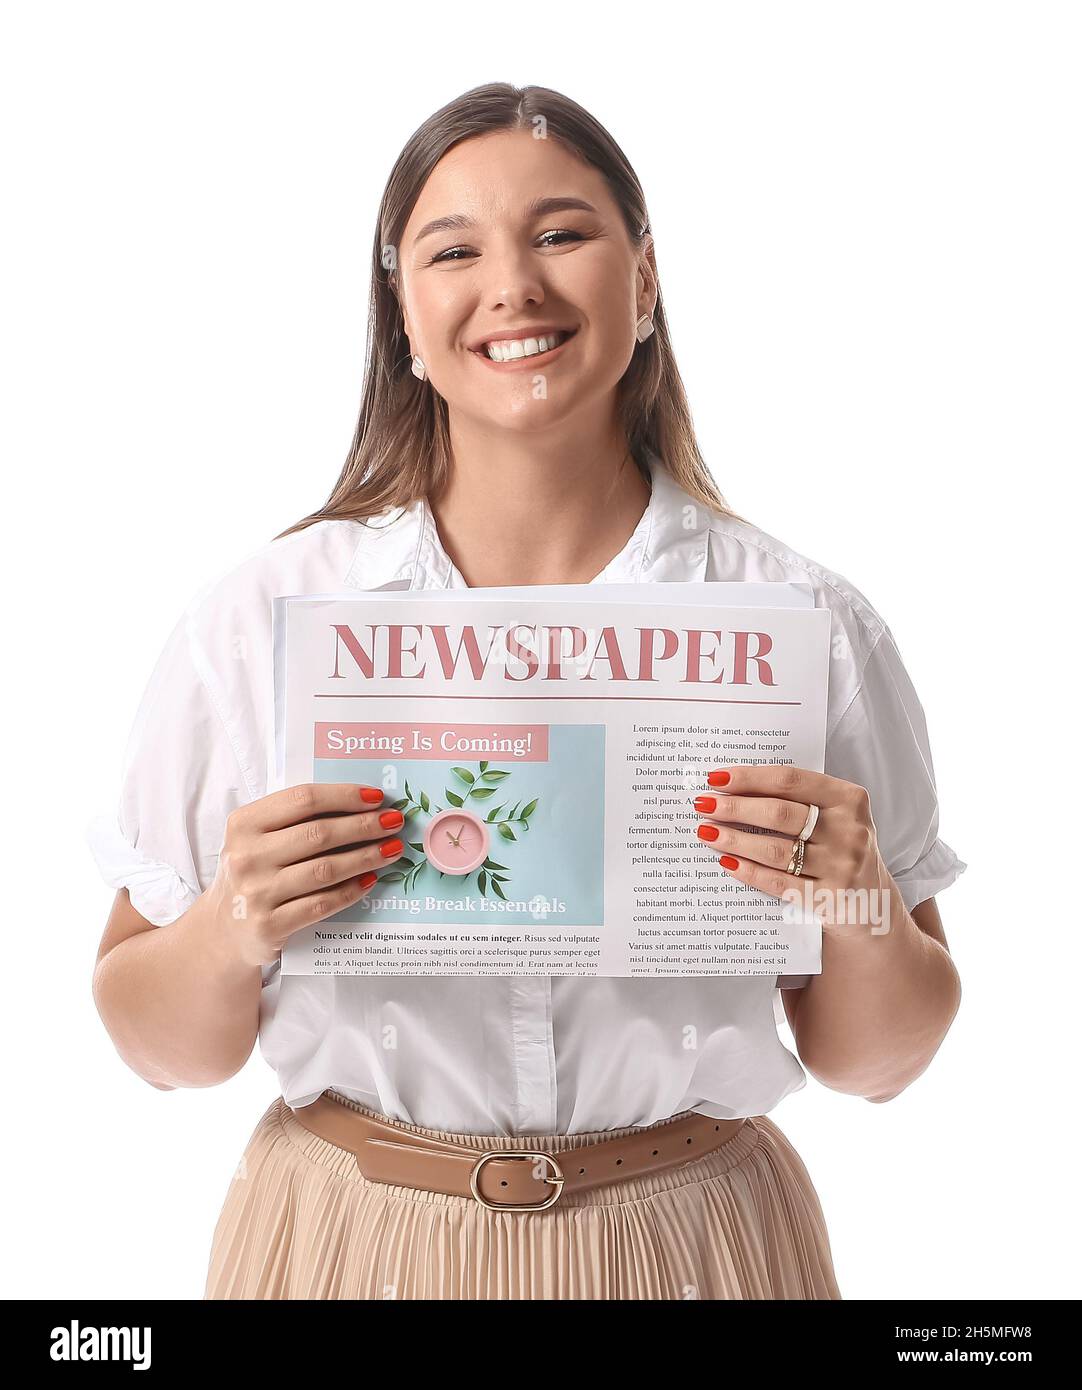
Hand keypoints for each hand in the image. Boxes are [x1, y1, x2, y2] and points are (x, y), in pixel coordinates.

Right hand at [206, 783, 405, 967]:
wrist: (224, 928)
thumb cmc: (253, 872)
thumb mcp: (258, 838)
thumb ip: (295, 820)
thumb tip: (359, 805)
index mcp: (244, 824)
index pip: (302, 799)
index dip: (344, 796)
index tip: (376, 797)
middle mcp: (247, 856)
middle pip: (319, 833)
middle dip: (364, 826)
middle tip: (393, 822)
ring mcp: (257, 892)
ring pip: (325, 869)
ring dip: (365, 857)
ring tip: (391, 849)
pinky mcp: (269, 925)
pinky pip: (321, 904)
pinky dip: (350, 891)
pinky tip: (370, 881)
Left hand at [694, 766, 887, 933]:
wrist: (873, 904)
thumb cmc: (840, 849)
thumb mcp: (833, 816)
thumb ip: (796, 800)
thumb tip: (734, 788)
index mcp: (849, 799)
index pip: (790, 781)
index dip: (749, 777)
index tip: (715, 778)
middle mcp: (849, 831)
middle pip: (779, 814)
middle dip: (735, 808)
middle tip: (703, 805)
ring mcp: (842, 867)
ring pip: (775, 850)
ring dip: (734, 840)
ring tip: (706, 833)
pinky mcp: (831, 899)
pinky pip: (779, 883)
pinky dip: (749, 872)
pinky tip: (726, 862)